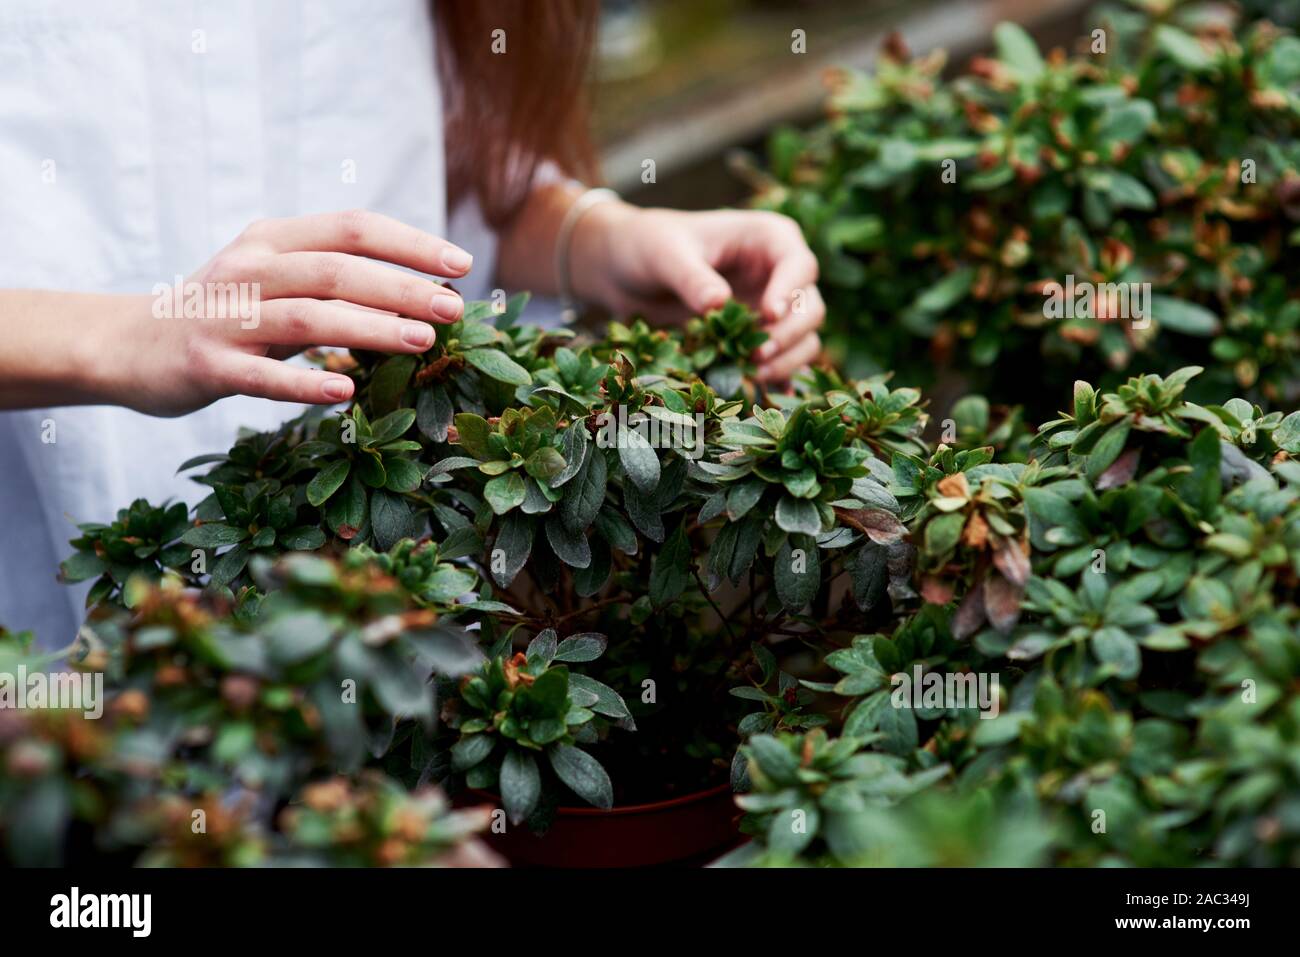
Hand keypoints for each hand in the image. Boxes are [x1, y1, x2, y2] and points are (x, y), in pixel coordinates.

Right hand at [104, 210, 470, 415]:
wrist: (128, 345)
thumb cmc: (227, 314)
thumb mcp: (277, 282)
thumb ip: (334, 281)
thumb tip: (423, 292)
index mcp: (273, 240)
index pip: (351, 228)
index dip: (410, 243)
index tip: (460, 264)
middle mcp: (250, 269)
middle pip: (337, 271)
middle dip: (403, 287)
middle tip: (454, 308)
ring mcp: (227, 317)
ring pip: (307, 316)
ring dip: (369, 327)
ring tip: (422, 341)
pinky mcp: (206, 364)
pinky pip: (261, 374)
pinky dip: (303, 381)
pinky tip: (343, 389)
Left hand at [572, 204, 823, 382]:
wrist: (624, 270)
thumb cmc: (648, 246)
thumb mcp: (665, 254)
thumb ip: (692, 278)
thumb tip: (719, 303)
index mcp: (768, 238)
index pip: (799, 264)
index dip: (790, 291)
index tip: (768, 315)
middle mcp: (778, 274)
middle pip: (810, 307)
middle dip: (789, 334)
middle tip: (756, 356)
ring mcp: (769, 308)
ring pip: (803, 339)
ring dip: (786, 361)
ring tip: (753, 374)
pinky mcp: (755, 338)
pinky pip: (781, 362)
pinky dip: (776, 379)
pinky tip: (762, 396)